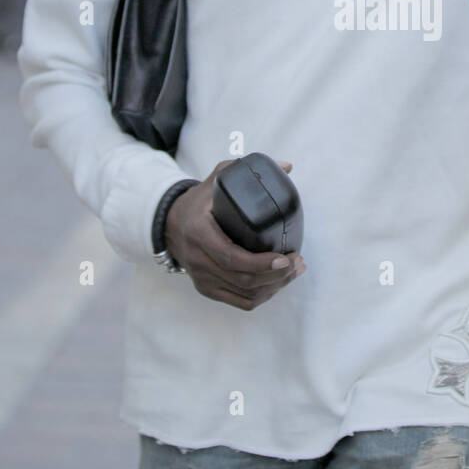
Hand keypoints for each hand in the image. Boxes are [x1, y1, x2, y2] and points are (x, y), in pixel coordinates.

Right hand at [166, 159, 306, 310]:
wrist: (170, 224)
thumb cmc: (199, 201)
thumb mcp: (216, 180)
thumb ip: (245, 169)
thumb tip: (287, 166)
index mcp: (199, 233)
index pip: (232, 257)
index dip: (261, 262)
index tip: (285, 257)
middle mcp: (197, 260)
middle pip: (243, 279)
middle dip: (277, 275)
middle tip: (298, 262)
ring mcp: (201, 278)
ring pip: (245, 294)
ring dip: (275, 287)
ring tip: (295, 271)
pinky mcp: (207, 289)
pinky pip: (240, 301)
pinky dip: (263, 296)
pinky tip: (278, 284)